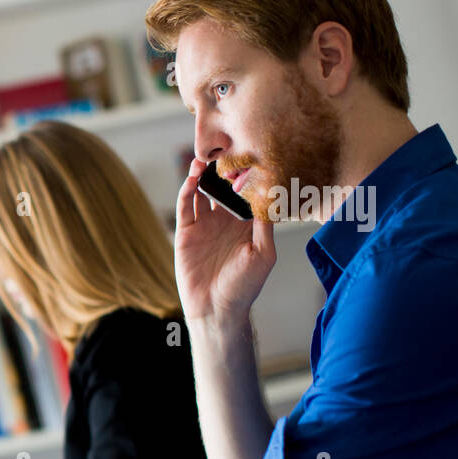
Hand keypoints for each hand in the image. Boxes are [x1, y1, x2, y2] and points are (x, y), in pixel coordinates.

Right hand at [174, 157, 275, 325]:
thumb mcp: (264, 253)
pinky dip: (188, 190)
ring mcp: (204, 225)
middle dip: (222, 169)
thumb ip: (265, 224)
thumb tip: (271, 193)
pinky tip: (193, 177)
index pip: (245, 192)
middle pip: (222, 187)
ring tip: (204, 158)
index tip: (249, 154)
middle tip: (224, 149)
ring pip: (202, 192)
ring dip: (202, 175)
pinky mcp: (186, 232)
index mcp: (245, 224)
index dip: (245, 174)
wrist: (217, 309)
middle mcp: (224, 221)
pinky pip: (186, 206)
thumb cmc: (244, 285)